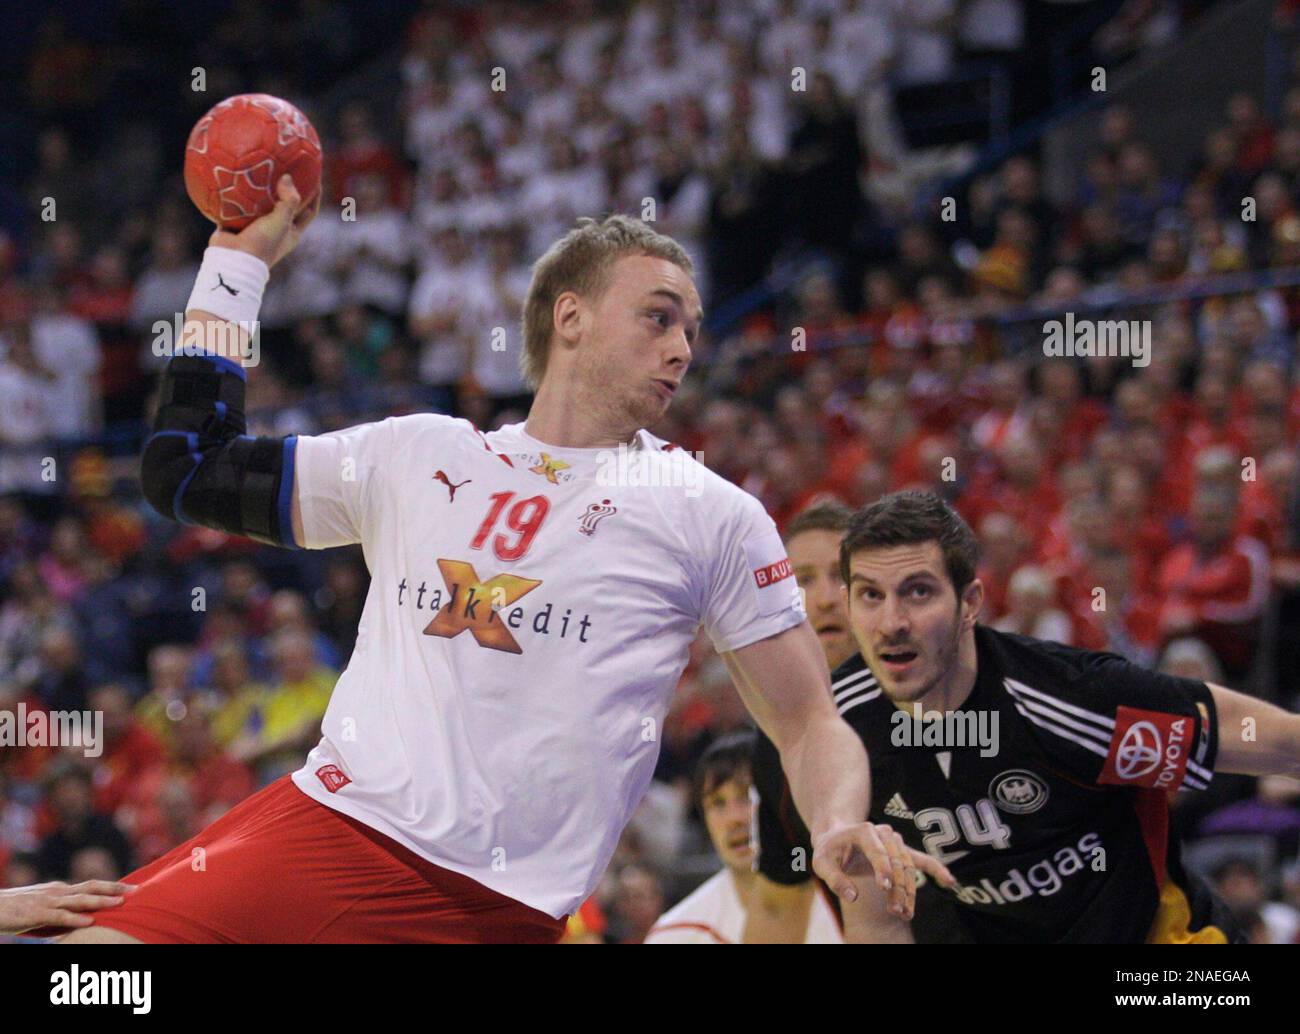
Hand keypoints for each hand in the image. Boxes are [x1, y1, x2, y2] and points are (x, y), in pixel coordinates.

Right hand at [0, 880, 135, 935]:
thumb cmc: (15, 910)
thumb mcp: (42, 909)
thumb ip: (61, 914)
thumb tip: (81, 922)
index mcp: (60, 890)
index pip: (91, 885)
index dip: (112, 885)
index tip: (132, 887)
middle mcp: (58, 892)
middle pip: (91, 887)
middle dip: (115, 887)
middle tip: (137, 890)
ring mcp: (47, 901)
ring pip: (79, 900)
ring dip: (101, 900)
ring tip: (121, 902)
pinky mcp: (36, 914)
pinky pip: (59, 916)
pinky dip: (76, 919)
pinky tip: (90, 922)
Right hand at [209, 173, 320, 268]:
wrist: (232, 260)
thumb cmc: (262, 244)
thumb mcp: (281, 222)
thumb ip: (288, 200)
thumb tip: (288, 177)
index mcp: (291, 231)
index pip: (309, 210)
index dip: (314, 194)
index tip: (315, 174)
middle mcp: (276, 228)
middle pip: (285, 202)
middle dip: (287, 185)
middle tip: (286, 164)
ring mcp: (256, 225)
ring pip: (261, 202)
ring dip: (261, 186)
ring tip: (261, 165)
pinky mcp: (236, 221)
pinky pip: (238, 203)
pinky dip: (238, 191)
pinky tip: (237, 175)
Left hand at [813, 822, 955, 918]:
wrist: (837, 837)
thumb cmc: (829, 851)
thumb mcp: (821, 862)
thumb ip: (834, 879)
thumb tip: (853, 896)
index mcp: (863, 831)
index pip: (877, 849)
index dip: (883, 868)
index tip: (885, 887)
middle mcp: (883, 833)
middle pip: (896, 861)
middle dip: (898, 887)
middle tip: (895, 911)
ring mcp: (895, 842)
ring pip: (908, 867)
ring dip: (910, 891)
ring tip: (905, 914)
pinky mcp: (901, 851)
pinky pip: (921, 860)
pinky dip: (935, 869)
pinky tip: (949, 882)